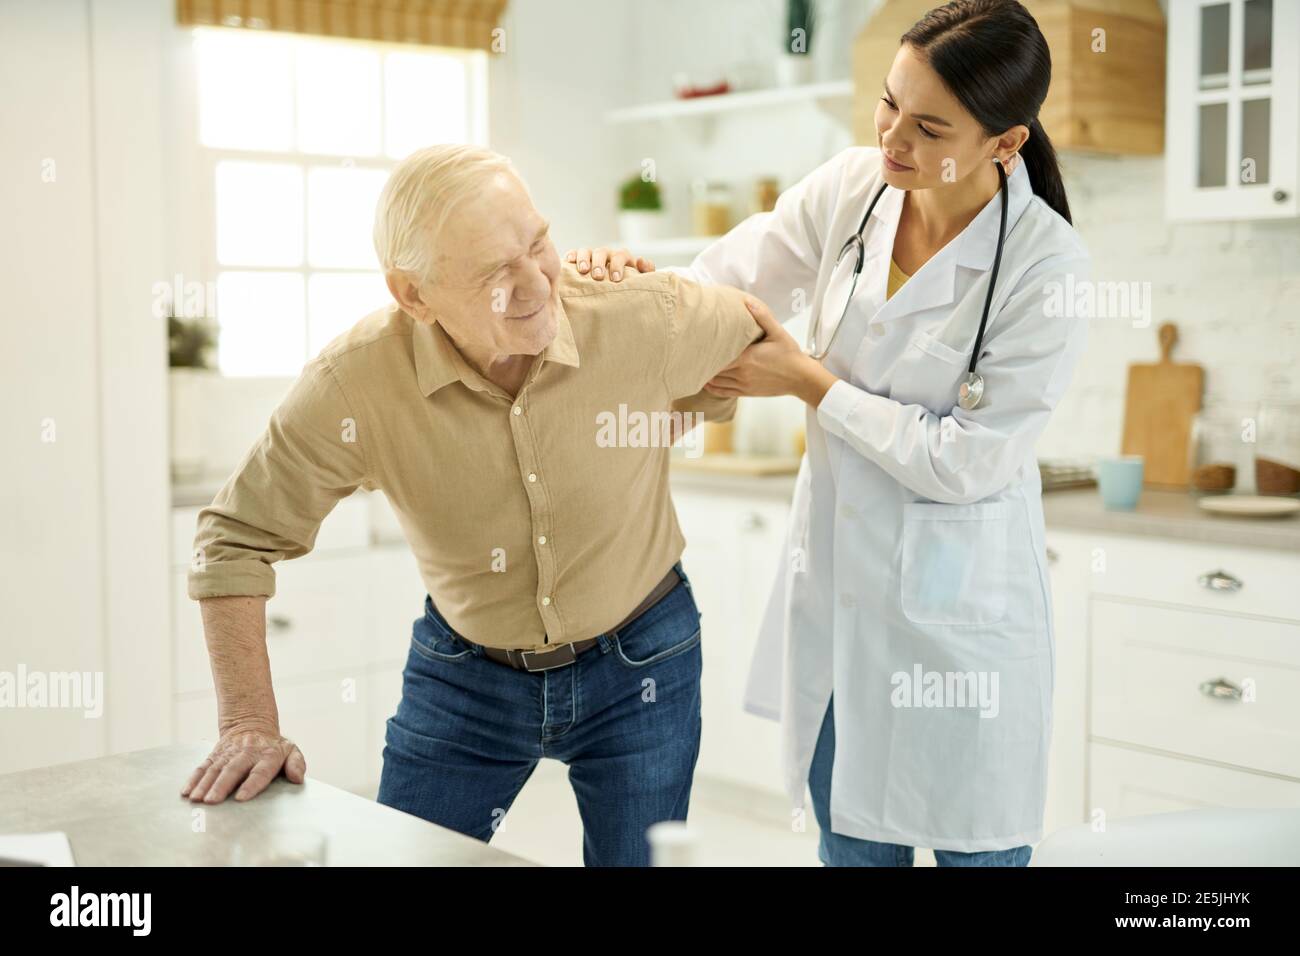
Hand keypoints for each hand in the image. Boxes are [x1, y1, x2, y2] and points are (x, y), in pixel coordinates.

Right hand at [180, 723, 305, 803]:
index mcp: (268, 755)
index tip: (241, 798)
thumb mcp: (291, 750)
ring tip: (197, 799)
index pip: (260, 771)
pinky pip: (203, 767)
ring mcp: (228, 753)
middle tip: (212, 801)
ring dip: (204, 785)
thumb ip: (297, 763)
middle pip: (233, 770)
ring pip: (215, 769)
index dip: (251, 784)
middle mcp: (247, 753)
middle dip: (221, 786)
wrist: (252, 724)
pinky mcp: (214, 755)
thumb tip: (297, 778)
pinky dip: (193, 779)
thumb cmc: (273, 746)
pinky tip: (186, 791)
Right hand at [564, 247, 655, 280]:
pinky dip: (571, 255)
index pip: (621, 255)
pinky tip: (568, 262)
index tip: (616, 279)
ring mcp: (592, 256)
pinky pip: (574, 253)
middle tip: (598, 276)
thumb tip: (641, 261)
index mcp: (622, 257)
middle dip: (600, 263)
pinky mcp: (579, 259)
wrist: (615, 290)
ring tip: (583, 271)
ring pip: (587, 251)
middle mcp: (607, 254)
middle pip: (602, 252)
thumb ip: (646, 271)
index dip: (618, 265)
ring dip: (584, 259)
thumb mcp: (640, 280)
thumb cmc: (628, 286)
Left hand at [705, 296, 838, 406]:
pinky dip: (714, 388)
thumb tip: (747, 301)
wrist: (801, 378)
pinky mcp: (747, 392)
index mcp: (746, 358)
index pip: (718, 357)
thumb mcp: (777, 332)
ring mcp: (744, 385)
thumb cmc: (790, 354)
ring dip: (706, 376)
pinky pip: (725, 392)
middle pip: (714, 370)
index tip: (697, 345)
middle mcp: (742, 373)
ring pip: (717, 382)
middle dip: (704, 363)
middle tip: (693, 355)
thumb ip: (762, 316)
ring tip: (697, 367)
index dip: (706, 352)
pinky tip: (707, 383)